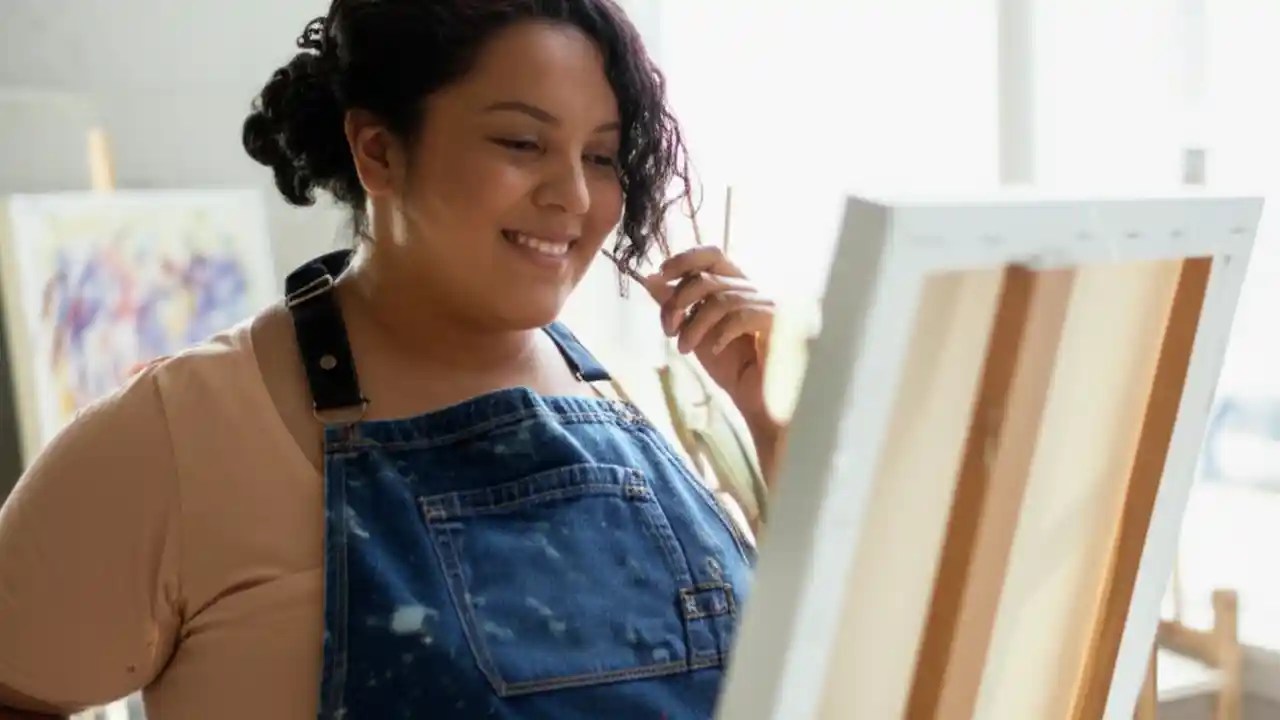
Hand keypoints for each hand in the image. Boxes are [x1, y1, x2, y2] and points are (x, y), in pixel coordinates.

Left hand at [641, 247, 776, 425]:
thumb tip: (650, 280)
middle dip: (680, 299)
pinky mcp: (781, 323)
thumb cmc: (735, 370)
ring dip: (695, 326)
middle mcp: (755, 289)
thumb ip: (677, 306)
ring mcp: (770, 304)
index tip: (660, 276)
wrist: (761, 404)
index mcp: (736, 287)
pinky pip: (742, 316)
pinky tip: (714, 350)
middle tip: (669, 329)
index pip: (712, 255)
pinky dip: (720, 333)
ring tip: (684, 349)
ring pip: (721, 298)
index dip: (683, 260)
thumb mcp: (695, 334)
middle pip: (710, 274)